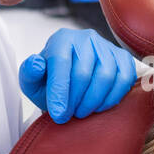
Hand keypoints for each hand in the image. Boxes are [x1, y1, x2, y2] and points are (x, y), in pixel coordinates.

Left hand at [18, 28, 136, 122]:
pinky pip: (124, 79)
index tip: (58, 114)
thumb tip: (37, 65)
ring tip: (82, 111)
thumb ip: (29, 73)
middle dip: (75, 100)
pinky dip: (112, 98)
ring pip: (106, 76)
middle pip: (83, 72)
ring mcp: (107, 46)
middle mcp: (86, 38)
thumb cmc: (50, 81)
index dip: (59, 91)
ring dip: (93, 101)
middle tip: (68, 116)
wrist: (70, 80)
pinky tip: (99, 106)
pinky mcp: (123, 58)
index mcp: (62, 39)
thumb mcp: (32, 80)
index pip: (61, 63)